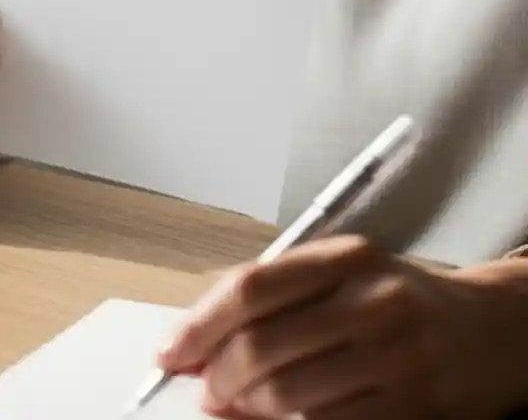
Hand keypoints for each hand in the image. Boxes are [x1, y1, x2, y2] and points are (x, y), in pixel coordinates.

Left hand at [158, 236, 527, 419]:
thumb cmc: (397, 299)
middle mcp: (373, 301)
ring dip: (247, 409)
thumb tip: (192, 343)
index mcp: (345, 258)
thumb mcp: (340, 273)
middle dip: (217, 378)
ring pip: (287, 395)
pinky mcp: (415, 404)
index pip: (249, 289)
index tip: (169, 354)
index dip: (198, 327)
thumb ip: (269, 297)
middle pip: (260, 348)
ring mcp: (397, 356)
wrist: (492, 329)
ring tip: (239, 405)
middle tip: (205, 390)